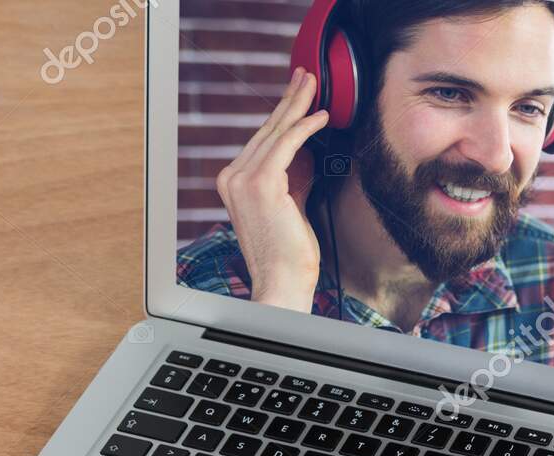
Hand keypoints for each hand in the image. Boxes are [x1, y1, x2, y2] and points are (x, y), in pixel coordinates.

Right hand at [216, 67, 329, 312]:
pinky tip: (321, 116)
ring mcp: (243, 179)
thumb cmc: (289, 252)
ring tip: (315, 86)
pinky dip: (305, 127)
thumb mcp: (290, 204)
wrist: (282, 282)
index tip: (297, 94)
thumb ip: (293, 176)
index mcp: (234, 182)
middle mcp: (233, 177)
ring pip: (276, 132)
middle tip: (305, 76)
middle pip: (266, 130)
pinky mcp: (262, 183)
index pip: (262, 140)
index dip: (281, 114)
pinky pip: (287, 145)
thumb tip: (306, 150)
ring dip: (298, 105)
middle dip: (289, 100)